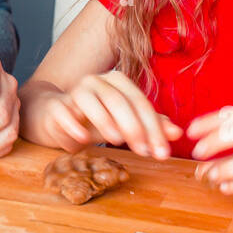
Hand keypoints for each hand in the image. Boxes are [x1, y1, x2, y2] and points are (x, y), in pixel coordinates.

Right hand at [34, 70, 181, 158]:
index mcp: (117, 81)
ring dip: (105, 121)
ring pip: (91, 101)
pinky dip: (74, 124)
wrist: (58, 118)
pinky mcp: (56, 106)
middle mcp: (96, 81)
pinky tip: (83, 139)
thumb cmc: (96, 119)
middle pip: (118, 101)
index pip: (140, 102)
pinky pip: (64, 111)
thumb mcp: (125, 123)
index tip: (162, 152)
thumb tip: (177, 133)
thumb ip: (150, 125)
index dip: (154, 127)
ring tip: (117, 142)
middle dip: (134, 128)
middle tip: (145, 152)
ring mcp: (74, 91)